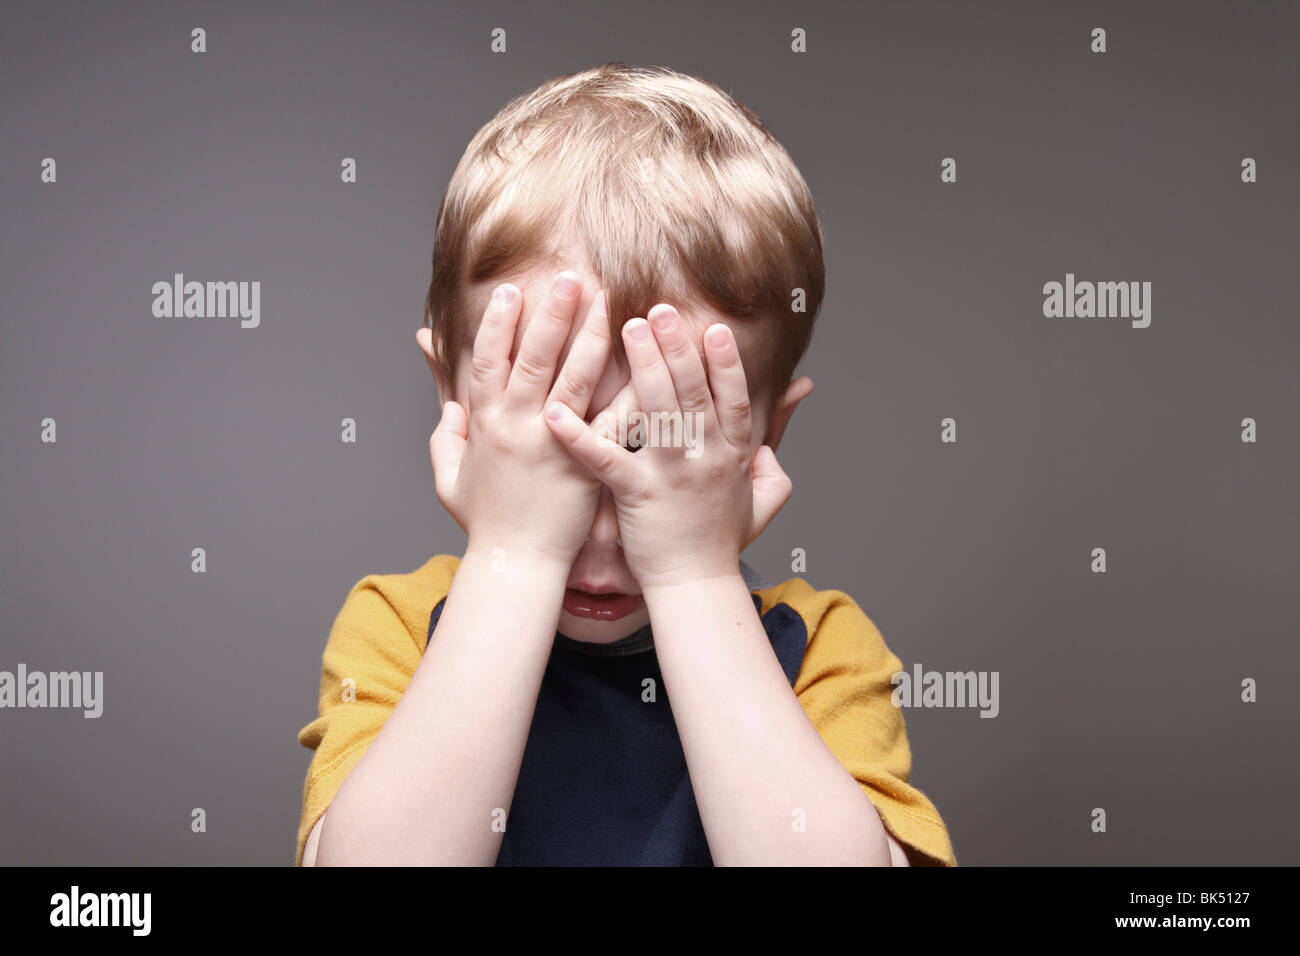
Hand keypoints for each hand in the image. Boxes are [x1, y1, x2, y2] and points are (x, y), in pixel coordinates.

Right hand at [430, 272, 611, 565]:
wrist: (516, 563)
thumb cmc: (486, 522)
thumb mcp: (450, 476)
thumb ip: (445, 436)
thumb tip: (447, 406)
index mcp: (485, 423)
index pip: (489, 360)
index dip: (500, 324)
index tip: (513, 290)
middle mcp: (518, 426)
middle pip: (534, 357)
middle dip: (552, 314)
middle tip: (570, 278)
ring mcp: (553, 444)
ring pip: (574, 379)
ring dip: (591, 337)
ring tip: (608, 303)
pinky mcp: (586, 464)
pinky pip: (611, 422)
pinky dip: (628, 392)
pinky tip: (645, 364)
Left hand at [543, 304, 792, 588]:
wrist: (697, 587)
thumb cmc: (721, 542)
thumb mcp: (763, 497)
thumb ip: (775, 455)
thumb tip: (789, 415)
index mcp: (734, 454)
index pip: (732, 398)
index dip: (724, 362)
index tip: (713, 327)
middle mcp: (706, 457)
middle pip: (693, 392)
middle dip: (678, 348)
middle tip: (660, 310)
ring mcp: (672, 474)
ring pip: (658, 411)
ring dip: (643, 367)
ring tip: (628, 329)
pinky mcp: (637, 494)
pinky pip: (606, 459)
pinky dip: (580, 435)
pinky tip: (557, 411)